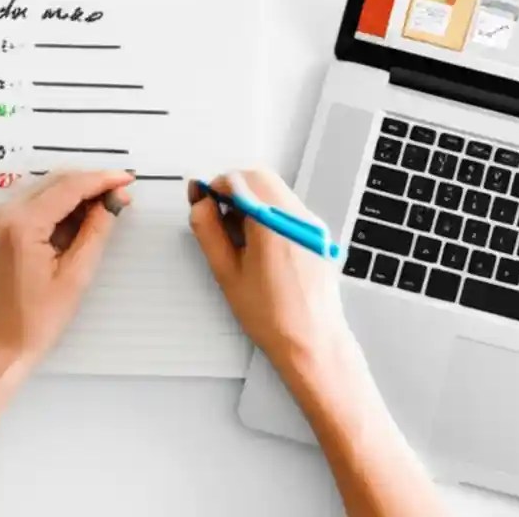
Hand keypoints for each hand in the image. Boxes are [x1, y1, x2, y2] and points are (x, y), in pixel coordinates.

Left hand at [0, 170, 133, 364]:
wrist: (5, 342)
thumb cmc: (37, 318)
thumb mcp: (77, 274)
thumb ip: (96, 230)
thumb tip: (113, 201)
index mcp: (22, 224)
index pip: (69, 186)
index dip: (102, 180)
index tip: (127, 179)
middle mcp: (5, 214)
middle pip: (58, 181)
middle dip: (93, 184)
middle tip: (123, 196)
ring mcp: (1, 219)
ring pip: (49, 188)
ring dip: (79, 193)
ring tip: (108, 208)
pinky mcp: (3, 227)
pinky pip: (39, 203)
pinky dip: (64, 205)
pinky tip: (84, 218)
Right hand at [188, 170, 350, 372]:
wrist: (312, 340)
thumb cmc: (273, 317)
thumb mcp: (227, 273)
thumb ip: (208, 232)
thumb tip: (201, 205)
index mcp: (273, 224)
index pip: (242, 179)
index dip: (216, 185)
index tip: (203, 199)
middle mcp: (298, 217)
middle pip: (261, 178)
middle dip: (234, 189)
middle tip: (217, 215)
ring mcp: (312, 224)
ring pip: (276, 191)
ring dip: (252, 200)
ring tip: (238, 235)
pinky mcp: (318, 234)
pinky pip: (289, 208)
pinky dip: (269, 213)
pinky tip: (259, 243)